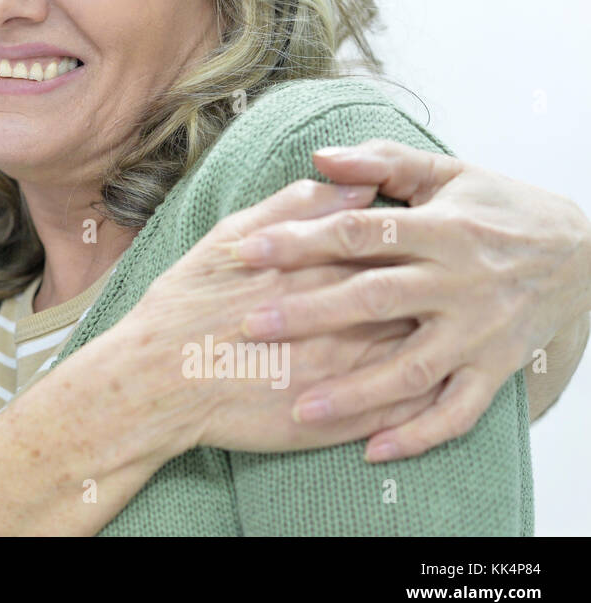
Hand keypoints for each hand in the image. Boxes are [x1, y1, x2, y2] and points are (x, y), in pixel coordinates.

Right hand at [90, 179, 438, 471]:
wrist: (157, 382)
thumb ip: (295, 208)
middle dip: (437, 286)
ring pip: (421, 352)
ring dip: (441, 339)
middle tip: (446, 276)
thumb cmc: (186, 306)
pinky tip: (433, 379)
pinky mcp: (342, 418)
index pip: (392, 247)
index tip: (423, 232)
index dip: (414, 238)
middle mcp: (343, 320)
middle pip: (415, 297)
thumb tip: (355, 184)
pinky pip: (405, 407)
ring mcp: (347, 374)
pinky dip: (427, 393)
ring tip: (445, 325)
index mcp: (320, 270)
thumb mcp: (230, 239)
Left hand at [232, 140, 590, 460]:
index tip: (246, 251)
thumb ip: (381, 162)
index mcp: (441, 229)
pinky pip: (457, 412)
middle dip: (309, 314)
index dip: (300, 240)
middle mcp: (459, 283)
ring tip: (299, 408)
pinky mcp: (495, 370)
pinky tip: (370, 449)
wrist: (584, 255)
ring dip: (355, 392)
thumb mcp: (445, 173)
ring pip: (411, 369)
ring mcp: (478, 333)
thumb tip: (320, 158)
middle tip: (250, 327)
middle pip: (374, 300)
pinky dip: (417, 435)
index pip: (359, 233)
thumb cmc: (499, 208)